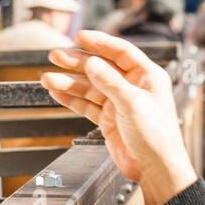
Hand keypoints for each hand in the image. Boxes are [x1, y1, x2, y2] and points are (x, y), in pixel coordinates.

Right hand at [41, 31, 196, 204]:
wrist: (155, 168)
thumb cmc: (156, 136)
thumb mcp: (133, 104)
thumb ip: (111, 83)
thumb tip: (92, 63)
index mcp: (148, 77)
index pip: (122, 52)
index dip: (100, 43)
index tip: (79, 36)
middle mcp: (133, 87)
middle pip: (101, 68)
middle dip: (78, 61)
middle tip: (55, 55)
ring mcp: (119, 103)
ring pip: (90, 87)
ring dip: (69, 81)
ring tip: (47, 77)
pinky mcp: (109, 120)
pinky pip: (86, 105)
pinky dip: (71, 98)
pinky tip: (56, 91)